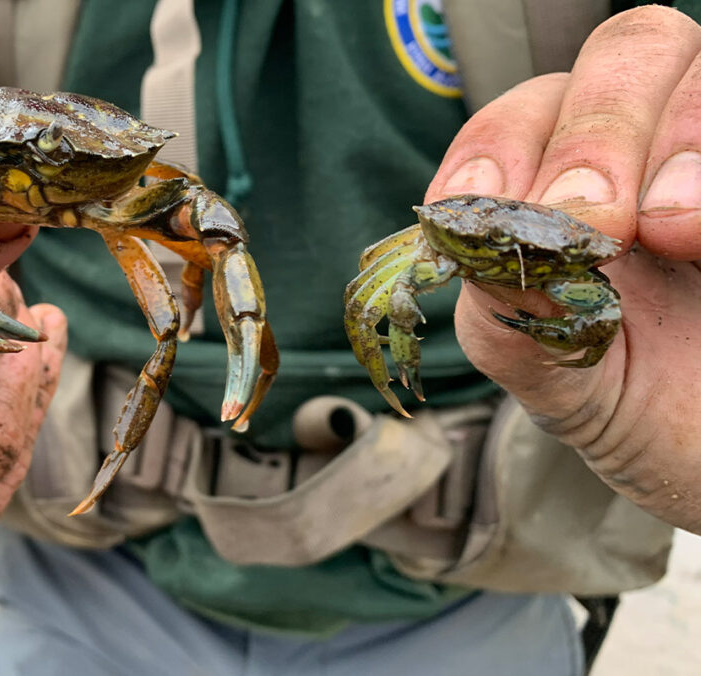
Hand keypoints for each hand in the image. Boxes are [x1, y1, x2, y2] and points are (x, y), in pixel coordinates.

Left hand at [425, 6, 700, 532]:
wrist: (700, 453)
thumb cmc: (623, 398)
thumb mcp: (543, 365)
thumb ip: (501, 310)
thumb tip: (471, 237)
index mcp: (563, 177)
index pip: (526, 109)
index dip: (500, 141)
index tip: (487, 203)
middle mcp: (647, 146)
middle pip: (625, 51)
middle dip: (595, 130)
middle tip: (592, 221)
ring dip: (679, 137)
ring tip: (669, 230)